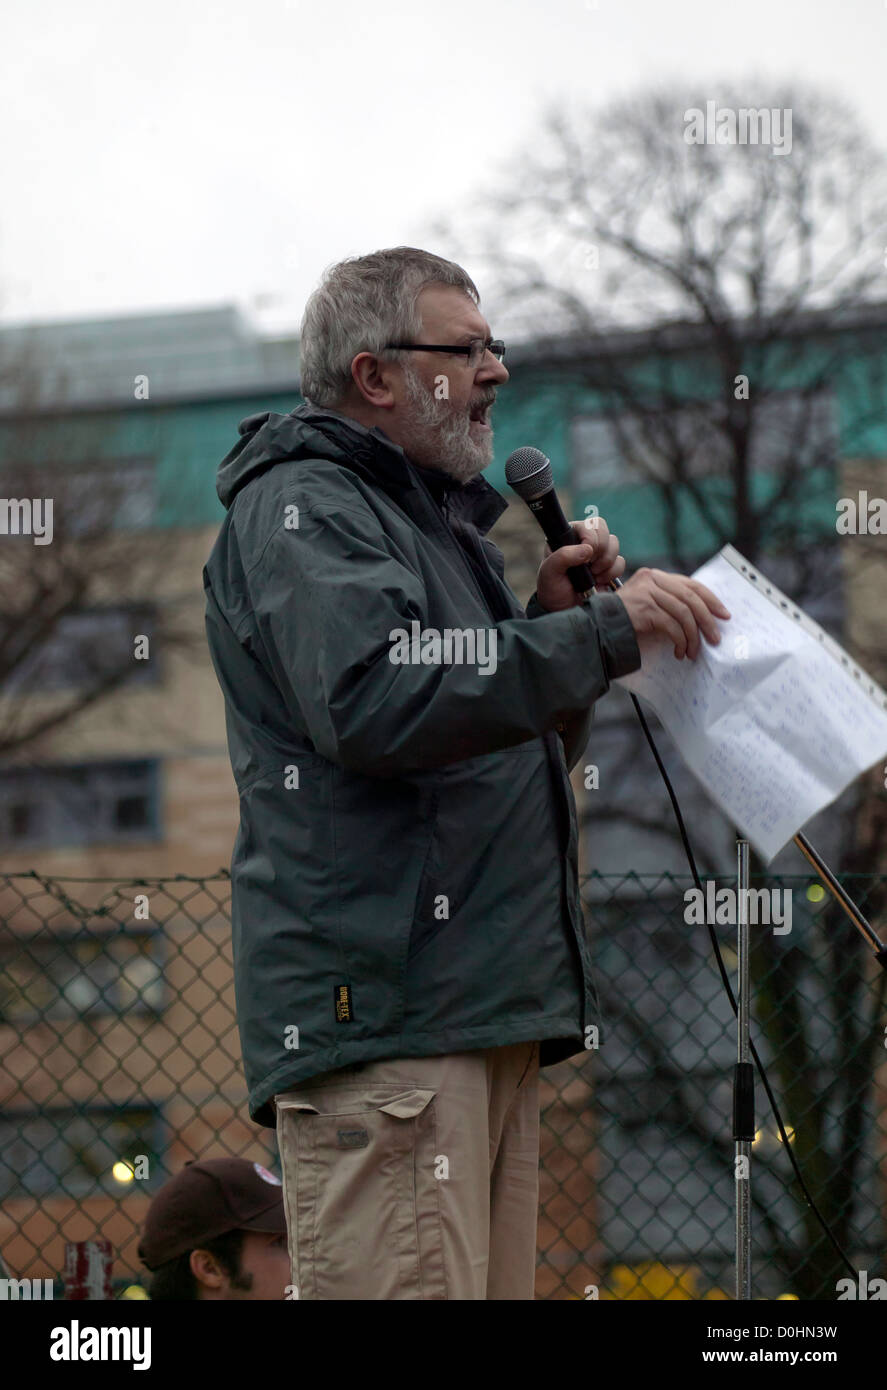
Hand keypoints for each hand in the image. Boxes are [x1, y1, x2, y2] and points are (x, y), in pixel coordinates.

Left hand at [536, 517, 625, 612]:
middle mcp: (585, 542)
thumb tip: (587, 549)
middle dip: (600, 550)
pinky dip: (612, 573)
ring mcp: (598, 554)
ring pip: (614, 544)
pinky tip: (598, 581)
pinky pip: (620, 562)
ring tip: (592, 575)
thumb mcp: (549, 573)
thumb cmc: (552, 589)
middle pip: (604, 530)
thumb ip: (562, 557)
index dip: (591, 539)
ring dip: (605, 563)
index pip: (589, 524)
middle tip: (589, 565)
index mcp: (569, 537)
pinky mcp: (609, 568)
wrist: (563, 610)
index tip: (585, 557)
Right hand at [614, 567, 730, 660]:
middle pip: (691, 598)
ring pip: (684, 613)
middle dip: (707, 620)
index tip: (723, 615)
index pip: (690, 584)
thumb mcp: (648, 604)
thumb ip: (668, 602)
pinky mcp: (645, 609)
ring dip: (693, 636)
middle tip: (715, 637)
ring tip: (694, 651)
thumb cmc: (624, 620)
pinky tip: (680, 652)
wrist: (598, 628)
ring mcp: (647, 593)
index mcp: (655, 576)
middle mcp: (652, 579)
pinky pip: (672, 626)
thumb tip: (701, 615)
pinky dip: (680, 641)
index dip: (710, 599)